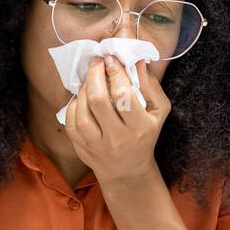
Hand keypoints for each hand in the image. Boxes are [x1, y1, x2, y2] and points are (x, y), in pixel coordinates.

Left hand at [62, 56, 169, 186]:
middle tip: (96, 61)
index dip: (115, 73)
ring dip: (82, 90)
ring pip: (82, 114)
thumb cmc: (145, 134)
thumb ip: (150, 85)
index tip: (110, 58)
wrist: (128, 170)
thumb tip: (136, 60)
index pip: (124, 96)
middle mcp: (117, 138)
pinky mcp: (82, 149)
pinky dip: (72, 107)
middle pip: (99, 101)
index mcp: (140, 127)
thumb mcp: (158, 111)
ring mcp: (97, 145)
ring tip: (88, 79)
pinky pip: (71, 124)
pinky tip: (80, 98)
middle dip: (95, 75)